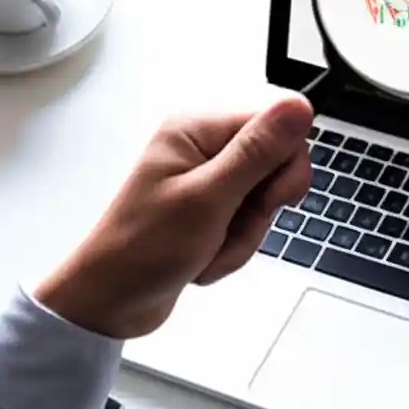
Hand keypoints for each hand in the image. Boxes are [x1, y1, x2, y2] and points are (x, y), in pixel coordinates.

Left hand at [34, 94, 313, 338]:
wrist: (110, 303)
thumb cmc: (140, 249)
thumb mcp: (208, 199)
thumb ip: (258, 151)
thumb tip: (298, 105)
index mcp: (197, 128)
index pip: (277, 126)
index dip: (284, 166)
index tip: (269, 199)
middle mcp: (202, 146)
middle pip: (275, 165)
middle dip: (260, 209)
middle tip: (229, 225)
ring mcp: (206, 179)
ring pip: (264, 200)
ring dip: (244, 235)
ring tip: (208, 248)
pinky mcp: (210, 208)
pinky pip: (248, 222)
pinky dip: (234, 246)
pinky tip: (205, 257)